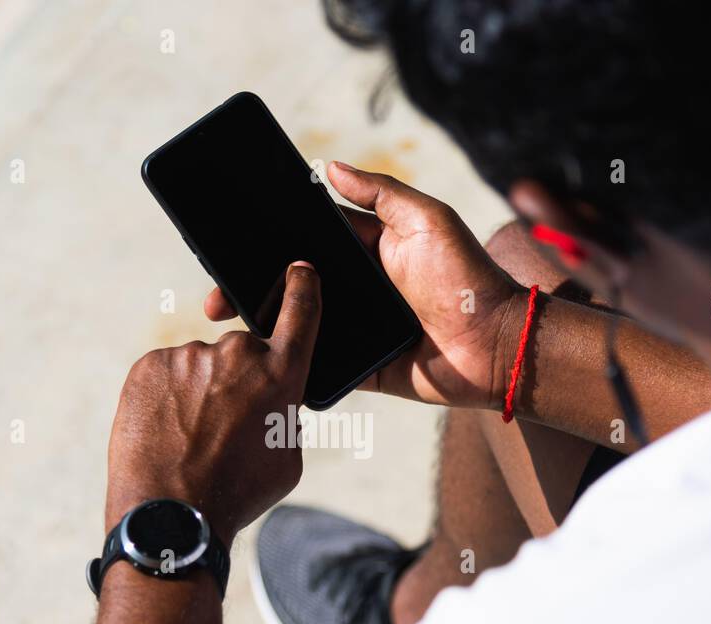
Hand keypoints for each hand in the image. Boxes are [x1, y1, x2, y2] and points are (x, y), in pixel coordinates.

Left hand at [107, 262, 320, 541]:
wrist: (171, 513)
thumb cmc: (235, 494)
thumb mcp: (288, 461)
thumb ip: (286, 416)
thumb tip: (274, 401)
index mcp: (281, 376)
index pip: (301, 311)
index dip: (302, 287)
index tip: (299, 270)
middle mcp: (238, 355)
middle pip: (243, 354)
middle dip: (237, 381)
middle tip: (222, 427)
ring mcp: (189, 356)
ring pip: (200, 367)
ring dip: (197, 392)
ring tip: (188, 439)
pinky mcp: (149, 365)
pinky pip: (165, 373)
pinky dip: (165, 397)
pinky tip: (164, 432)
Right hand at [204, 161, 527, 409]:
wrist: (494, 346)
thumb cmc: (467, 277)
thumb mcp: (428, 220)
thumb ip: (380, 193)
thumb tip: (330, 166)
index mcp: (367, 252)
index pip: (308, 244)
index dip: (269, 245)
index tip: (231, 247)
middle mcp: (357, 291)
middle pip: (294, 287)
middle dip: (252, 291)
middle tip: (216, 299)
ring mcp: (356, 331)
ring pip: (300, 328)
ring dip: (266, 330)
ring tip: (229, 332)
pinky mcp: (362, 370)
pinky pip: (320, 368)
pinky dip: (292, 367)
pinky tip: (259, 366)